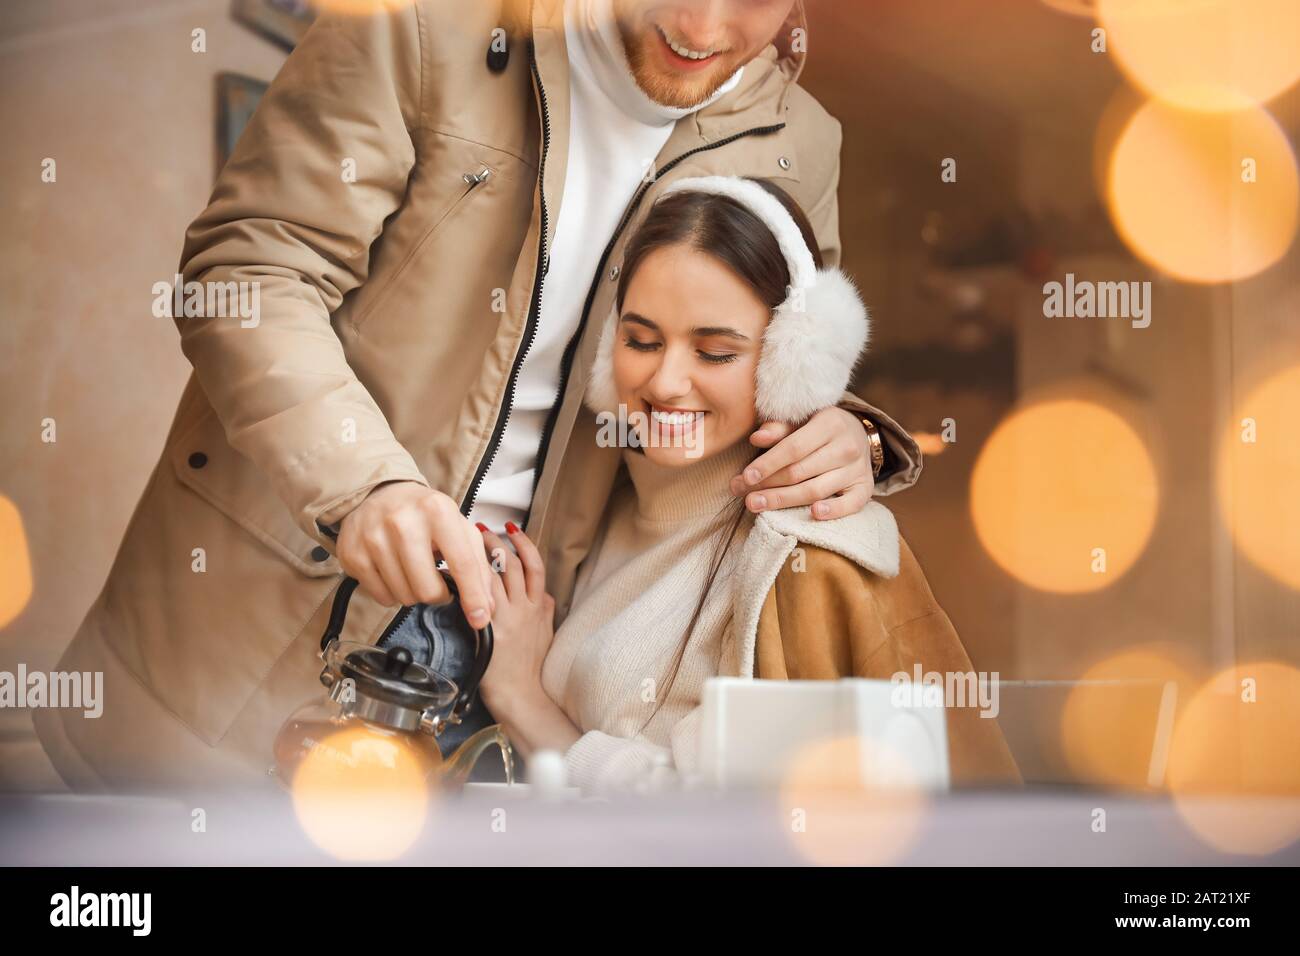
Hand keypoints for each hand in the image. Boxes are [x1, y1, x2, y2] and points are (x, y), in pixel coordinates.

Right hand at [335, 480, 494, 627]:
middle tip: (436, 582)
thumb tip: (485, 608)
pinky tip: (393, 572)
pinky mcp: (352, 553)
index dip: (473, 596)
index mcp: (437, 511)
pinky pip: (381, 596)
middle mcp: (402, 522)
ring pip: (403, 597)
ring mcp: (373, 537)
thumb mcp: (458, 528)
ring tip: (413, 571)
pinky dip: (392, 593)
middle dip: (437, 595)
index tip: (480, 620)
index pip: (461, 563)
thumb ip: (477, 565)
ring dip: (414, 593)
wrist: (379, 494)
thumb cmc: (427, 515)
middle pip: (428, 589)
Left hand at [474, 522, 556, 717]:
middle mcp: (524, 607)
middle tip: (481, 529)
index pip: (534, 565)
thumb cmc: (533, 667)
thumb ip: (545, 609)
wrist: (523, 693)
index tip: (513, 528)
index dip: (524, 543)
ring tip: (463, 544)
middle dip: (496, 542)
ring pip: (494, 577)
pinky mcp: (490, 629)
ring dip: (478, 556)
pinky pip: (476, 598)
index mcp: (540, 605)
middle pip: (512, 564)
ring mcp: (507, 617)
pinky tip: (452, 573)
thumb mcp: (547, 632)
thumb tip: (544, 593)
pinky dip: (465, 582)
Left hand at [727, 406, 874, 518]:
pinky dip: (834, 510)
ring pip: (816, 490)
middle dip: (767, 485)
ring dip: (784, 500)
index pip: (793, 448)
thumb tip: (756, 438)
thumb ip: (780, 428)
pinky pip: (851, 504)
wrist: (860, 435)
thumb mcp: (803, 420)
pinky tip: (814, 513)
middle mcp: (846, 447)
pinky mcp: (865, 488)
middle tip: (742, 494)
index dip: (767, 464)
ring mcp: (857, 469)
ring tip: (756, 505)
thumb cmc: (821, 428)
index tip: (745, 477)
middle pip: (800, 472)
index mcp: (830, 424)